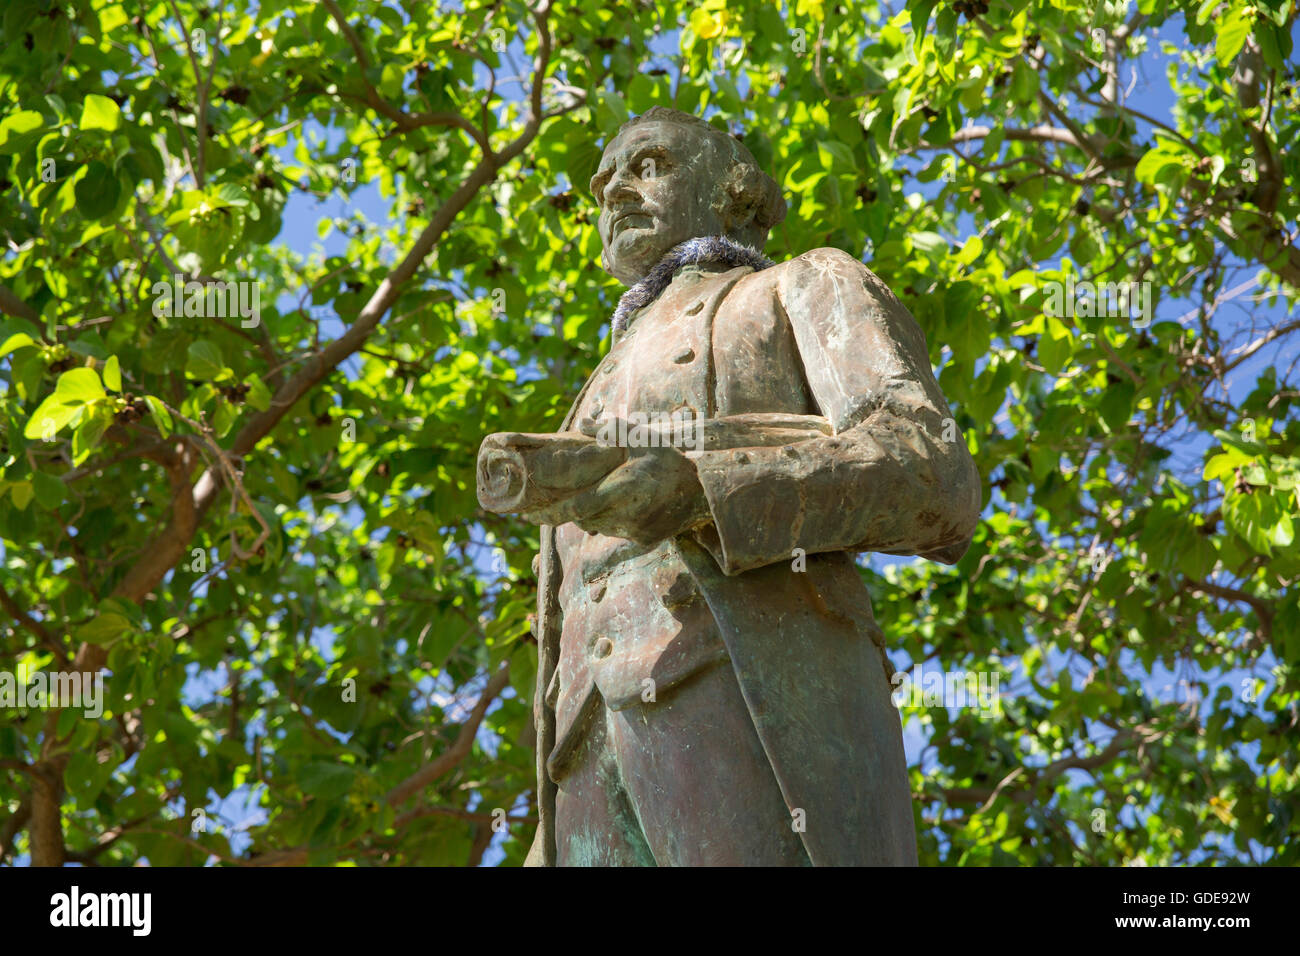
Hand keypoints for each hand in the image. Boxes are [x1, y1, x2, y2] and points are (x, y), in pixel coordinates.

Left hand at [552, 419, 711, 543]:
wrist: (705, 492)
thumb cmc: (671, 461)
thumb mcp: (644, 438)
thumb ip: (613, 431)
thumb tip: (585, 422)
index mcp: (621, 490)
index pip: (575, 508)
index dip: (549, 513)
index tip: (528, 513)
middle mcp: (625, 515)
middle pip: (583, 518)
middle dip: (568, 511)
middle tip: (544, 506)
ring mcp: (634, 531)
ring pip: (598, 526)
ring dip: (590, 515)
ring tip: (590, 498)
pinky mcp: (644, 541)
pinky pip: (615, 536)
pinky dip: (608, 524)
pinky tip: (611, 515)